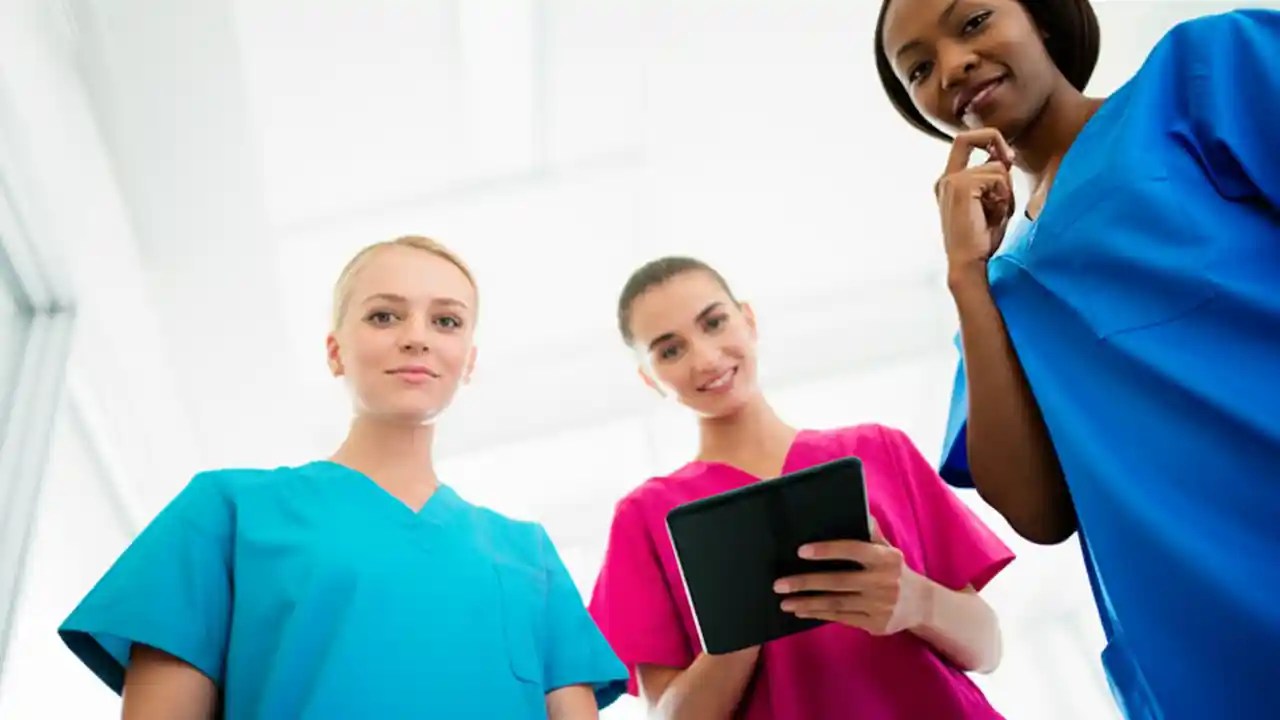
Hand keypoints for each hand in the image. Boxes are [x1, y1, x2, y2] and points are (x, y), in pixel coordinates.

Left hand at [773, 519, 930, 635]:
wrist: (923, 605)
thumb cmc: (895, 570)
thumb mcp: (888, 549)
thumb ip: (871, 532)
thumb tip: (857, 505)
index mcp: (885, 559)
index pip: (853, 550)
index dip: (827, 550)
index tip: (800, 551)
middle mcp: (884, 582)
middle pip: (838, 582)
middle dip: (805, 583)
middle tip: (779, 583)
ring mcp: (880, 606)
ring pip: (836, 604)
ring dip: (807, 603)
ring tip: (783, 601)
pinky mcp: (876, 625)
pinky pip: (842, 618)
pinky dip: (819, 615)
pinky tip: (801, 611)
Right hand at [934, 128, 1016, 279]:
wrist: (968, 262)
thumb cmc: (981, 240)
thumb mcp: (991, 203)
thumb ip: (994, 181)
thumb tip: (1005, 158)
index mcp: (948, 182)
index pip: (963, 143)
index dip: (986, 140)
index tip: (1006, 157)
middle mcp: (945, 179)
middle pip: (968, 138)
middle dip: (993, 140)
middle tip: (1011, 160)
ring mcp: (951, 181)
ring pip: (995, 166)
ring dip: (1006, 189)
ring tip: (996, 213)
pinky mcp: (961, 185)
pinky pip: (997, 177)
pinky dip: (1003, 196)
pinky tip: (993, 215)